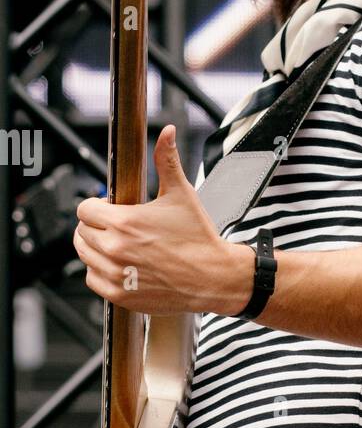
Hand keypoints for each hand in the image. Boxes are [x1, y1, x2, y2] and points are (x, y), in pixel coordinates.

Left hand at [73, 126, 252, 314]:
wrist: (214, 276)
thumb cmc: (199, 237)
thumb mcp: (181, 194)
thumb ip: (166, 161)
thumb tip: (167, 133)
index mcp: (124, 222)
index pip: (84, 209)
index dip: (96, 206)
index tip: (108, 209)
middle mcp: (115, 249)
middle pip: (81, 232)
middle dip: (96, 226)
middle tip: (116, 228)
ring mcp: (115, 274)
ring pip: (85, 255)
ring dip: (96, 249)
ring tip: (118, 245)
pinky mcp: (120, 294)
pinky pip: (92, 279)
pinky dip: (100, 272)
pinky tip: (120, 265)